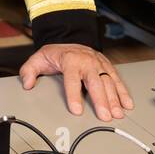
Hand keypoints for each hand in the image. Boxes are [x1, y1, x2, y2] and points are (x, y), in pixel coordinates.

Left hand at [19, 44, 133, 119]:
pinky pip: (116, 79)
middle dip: (101, 100)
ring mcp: (98, 64)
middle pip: (95, 83)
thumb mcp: (38, 58)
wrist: (71, 37)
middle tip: (105, 116)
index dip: (74, 95)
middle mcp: (87, 62)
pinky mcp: (106, 67)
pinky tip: (127, 104)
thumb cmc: (56, 53)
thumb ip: (29, 71)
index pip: (72, 80)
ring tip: (118, 113)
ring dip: (115, 99)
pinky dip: (123, 92)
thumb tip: (27, 83)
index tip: (76, 110)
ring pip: (108, 82)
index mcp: (70, 60)